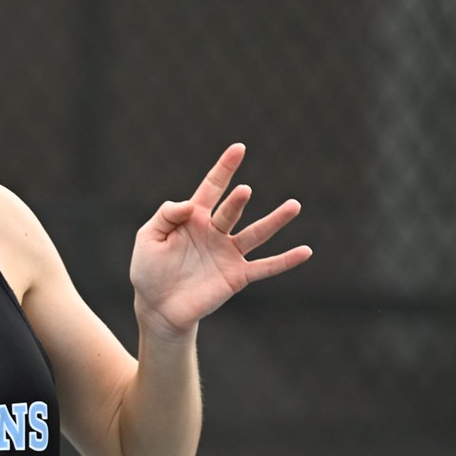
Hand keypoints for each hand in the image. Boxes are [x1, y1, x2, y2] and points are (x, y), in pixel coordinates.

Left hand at [130, 143, 310, 336]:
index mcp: (194, 218)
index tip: (239, 148)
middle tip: (244, 192)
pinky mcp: (237, 276)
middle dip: (237, 201)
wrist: (157, 307)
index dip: (224, 168)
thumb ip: (165, 215)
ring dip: (274, 221)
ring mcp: (228, 253)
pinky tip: (306, 251)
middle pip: (231, 210)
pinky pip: (265, 267)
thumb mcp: (149, 237)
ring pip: (256, 234)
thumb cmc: (149, 271)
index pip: (212, 187)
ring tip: (293, 206)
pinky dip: (285, 260)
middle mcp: (215, 232)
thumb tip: (189, 204)